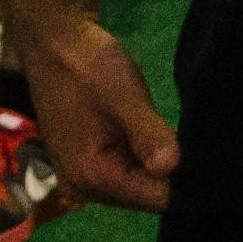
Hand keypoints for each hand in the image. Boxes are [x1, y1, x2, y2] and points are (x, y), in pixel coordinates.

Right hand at [22, 6, 181, 211]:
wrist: (54, 43)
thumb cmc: (86, 66)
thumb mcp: (124, 95)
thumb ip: (148, 133)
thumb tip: (172, 166)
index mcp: (90, 176)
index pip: (155, 198)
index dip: (179, 175)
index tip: (189, 145)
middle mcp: (81, 187)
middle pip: (144, 194)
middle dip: (162, 167)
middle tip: (168, 128)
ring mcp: (79, 177)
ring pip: (135, 182)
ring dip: (148, 158)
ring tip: (148, 123)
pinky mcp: (82, 163)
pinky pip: (122, 170)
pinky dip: (135, 152)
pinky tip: (136, 126)